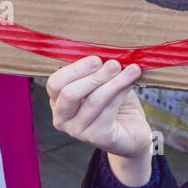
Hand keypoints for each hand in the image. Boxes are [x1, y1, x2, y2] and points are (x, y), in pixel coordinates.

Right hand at [48, 57, 152, 185]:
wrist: (132, 131)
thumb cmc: (114, 102)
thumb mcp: (102, 81)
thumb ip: (97, 68)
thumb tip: (106, 49)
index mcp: (58, 100)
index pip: (55, 83)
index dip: (75, 69)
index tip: (96, 58)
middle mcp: (62, 118)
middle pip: (69, 94)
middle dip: (93, 76)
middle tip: (114, 64)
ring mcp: (77, 131)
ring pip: (92, 101)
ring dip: (114, 82)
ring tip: (131, 70)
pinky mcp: (96, 138)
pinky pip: (108, 111)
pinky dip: (121, 93)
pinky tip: (131, 82)